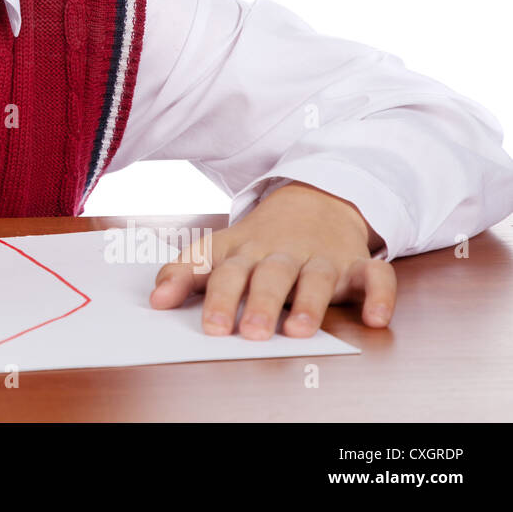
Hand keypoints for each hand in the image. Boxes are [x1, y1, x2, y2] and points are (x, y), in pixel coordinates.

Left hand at [148, 182, 395, 338]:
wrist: (315, 200)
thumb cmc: (260, 239)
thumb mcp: (220, 248)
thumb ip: (186, 272)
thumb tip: (154, 300)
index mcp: (243, 249)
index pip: (223, 268)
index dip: (213, 295)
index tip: (206, 326)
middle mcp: (280, 252)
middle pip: (268, 275)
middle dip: (259, 303)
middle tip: (249, 333)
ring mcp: (321, 257)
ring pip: (316, 277)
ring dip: (309, 303)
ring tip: (298, 330)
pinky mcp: (356, 264)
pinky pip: (375, 276)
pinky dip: (379, 295)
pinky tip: (376, 318)